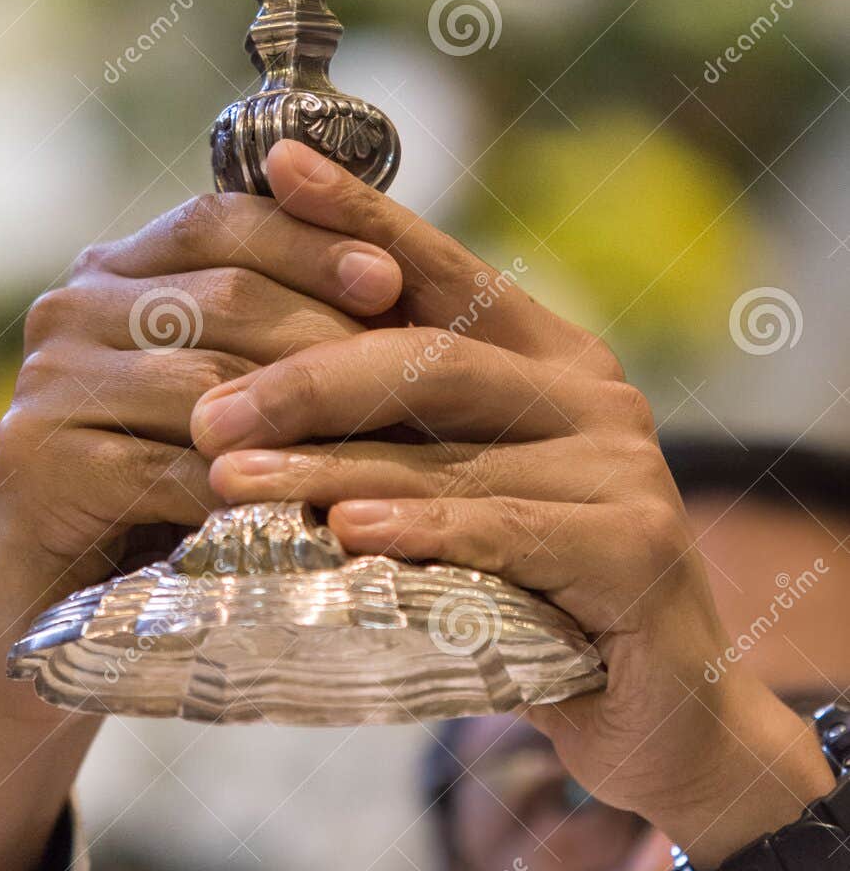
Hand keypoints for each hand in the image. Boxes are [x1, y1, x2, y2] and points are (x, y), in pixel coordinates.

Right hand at [0, 187, 401, 870]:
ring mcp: (45, 381)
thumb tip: (398, 265)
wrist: (56, 616)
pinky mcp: (35, 460)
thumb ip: (276, 328)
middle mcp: (69, 307)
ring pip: (210, 381)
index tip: (390, 275)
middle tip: (417, 371)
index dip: (308, 240)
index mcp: (116, 270)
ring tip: (392, 442)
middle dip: (331, 332)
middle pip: (225, 294)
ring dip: (309, 416)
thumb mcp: (227, 397)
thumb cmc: (167, 498)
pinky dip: (255, 492)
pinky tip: (320, 513)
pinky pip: (174, 468)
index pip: (220, 219)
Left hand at [194, 140, 831, 868]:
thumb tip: (241, 388)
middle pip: (434, 354)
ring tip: (232, 480)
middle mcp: (590, 388)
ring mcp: (623, 462)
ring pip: (452, 453)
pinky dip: (421, 532)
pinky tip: (348, 535)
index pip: (440, 266)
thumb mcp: (462, 487)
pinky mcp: (638, 546)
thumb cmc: (533, 588)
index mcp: (546, 351)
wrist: (663, 707)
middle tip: (208, 413)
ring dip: (330, 468)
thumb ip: (397, 429)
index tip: (277, 163)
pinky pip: (506, 532)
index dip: (360, 212)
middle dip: (308, 379)